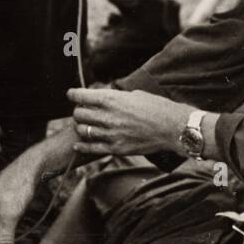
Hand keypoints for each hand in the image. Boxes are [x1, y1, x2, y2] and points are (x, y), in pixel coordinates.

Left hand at [68, 87, 188, 157]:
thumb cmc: (156, 107)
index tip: (71, 94)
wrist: (172, 127)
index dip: (73, 94)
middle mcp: (108, 116)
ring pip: (83, 130)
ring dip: (81, 126)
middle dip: (78, 111)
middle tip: (81, 110)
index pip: (82, 96)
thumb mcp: (134, 94)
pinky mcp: (116, 148)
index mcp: (112, 99)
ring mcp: (111, 134)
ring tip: (83, 125)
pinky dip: (82, 146)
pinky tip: (78, 144)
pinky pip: (91, 148)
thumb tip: (104, 98)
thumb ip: (116, 97)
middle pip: (79, 113)